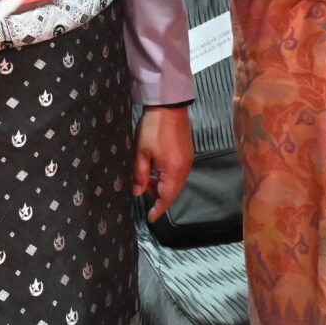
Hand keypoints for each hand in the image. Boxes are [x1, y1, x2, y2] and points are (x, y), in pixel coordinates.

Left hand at [132, 105, 191, 219]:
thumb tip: (137, 192)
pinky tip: (157, 169)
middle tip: (142, 190)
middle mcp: (184, 168)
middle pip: (173, 192)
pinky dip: (168, 177)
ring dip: (163, 186)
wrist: (169, 105)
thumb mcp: (141, 153)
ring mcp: (188, 160)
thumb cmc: (153, 129)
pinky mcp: (187, 153)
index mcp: (174, 171)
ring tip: (147, 178)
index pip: (166, 198)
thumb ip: (140, 175)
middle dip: (159, 196)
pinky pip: (178, 173)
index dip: (158, 210)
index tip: (150, 218)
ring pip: (176, 183)